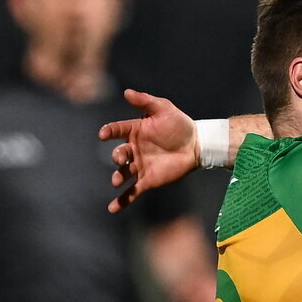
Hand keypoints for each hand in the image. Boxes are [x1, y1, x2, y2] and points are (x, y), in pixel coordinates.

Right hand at [98, 89, 197, 212]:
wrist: (197, 144)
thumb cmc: (180, 124)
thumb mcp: (164, 109)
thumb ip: (145, 101)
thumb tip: (126, 92)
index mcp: (134, 131)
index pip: (117, 130)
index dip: (109, 131)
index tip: (104, 134)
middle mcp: (133, 149)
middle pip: (118, 154)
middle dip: (117, 157)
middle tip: (121, 158)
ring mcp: (139, 165)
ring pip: (123, 173)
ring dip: (118, 177)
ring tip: (117, 181)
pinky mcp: (148, 180)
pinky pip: (132, 191)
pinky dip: (122, 201)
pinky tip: (112, 208)